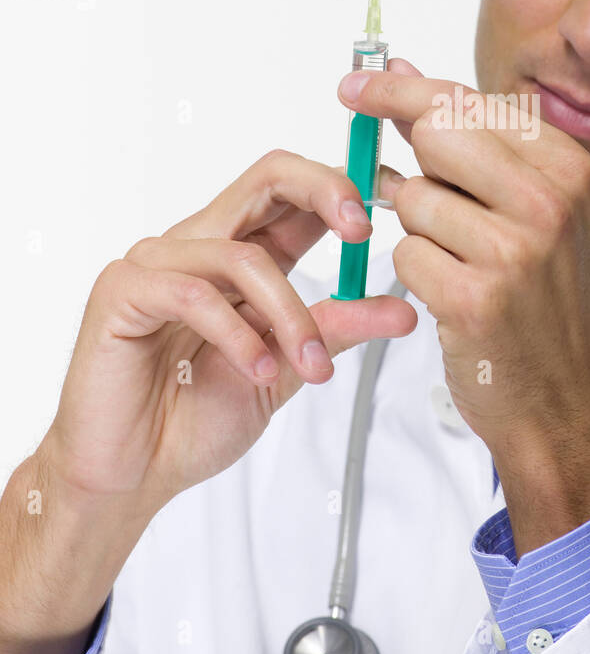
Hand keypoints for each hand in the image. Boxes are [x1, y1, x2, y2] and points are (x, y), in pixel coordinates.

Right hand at [44, 149, 416, 515]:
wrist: (133, 475)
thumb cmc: (194, 418)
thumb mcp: (288, 369)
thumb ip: (337, 331)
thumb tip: (404, 311)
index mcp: (242, 254)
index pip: (294, 189)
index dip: (344, 188)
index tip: (385, 215)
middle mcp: (200, 244)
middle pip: (268, 178)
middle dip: (325, 192)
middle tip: (362, 233)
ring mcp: (157, 263)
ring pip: (243, 256)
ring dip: (291, 314)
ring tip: (309, 366)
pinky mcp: (122, 292)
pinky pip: (192, 294)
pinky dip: (237, 336)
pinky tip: (256, 371)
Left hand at [338, 62, 589, 553]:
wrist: (570, 400)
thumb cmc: (546, 301)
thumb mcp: (533, 209)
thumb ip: (468, 138)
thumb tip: (399, 71)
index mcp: (568, 165)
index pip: (466, 99)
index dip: (400, 89)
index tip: (355, 84)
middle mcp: (550, 199)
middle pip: (434, 133)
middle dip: (408, 158)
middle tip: (400, 180)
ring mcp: (515, 250)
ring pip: (412, 197)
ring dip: (417, 228)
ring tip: (460, 260)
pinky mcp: (477, 298)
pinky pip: (405, 254)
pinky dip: (417, 273)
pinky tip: (454, 294)